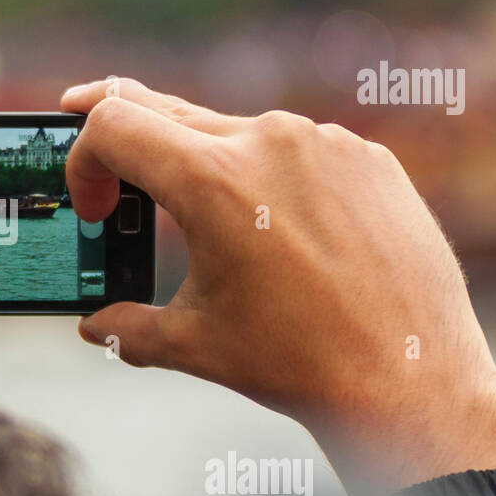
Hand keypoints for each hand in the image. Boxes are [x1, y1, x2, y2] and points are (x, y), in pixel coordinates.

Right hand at [61, 78, 495, 495]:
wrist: (412, 384)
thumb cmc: (301, 364)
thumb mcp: (193, 344)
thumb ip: (124, 328)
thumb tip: (94, 327)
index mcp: (214, 182)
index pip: (114, 123)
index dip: (82, 159)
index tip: (94, 206)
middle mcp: (270, 142)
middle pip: (165, 111)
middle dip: (122, 140)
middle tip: (96, 151)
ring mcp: (327, 143)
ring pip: (235, 132)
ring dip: (203, 166)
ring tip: (212, 229)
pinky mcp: (370, 158)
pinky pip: (299, 150)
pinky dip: (270, 178)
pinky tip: (280, 233)